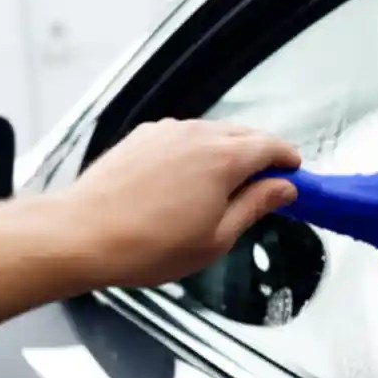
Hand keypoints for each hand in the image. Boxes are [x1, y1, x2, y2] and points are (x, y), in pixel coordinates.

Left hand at [52, 119, 299, 287]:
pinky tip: (188, 181)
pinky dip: (196, 151)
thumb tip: (283, 189)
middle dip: (261, 155)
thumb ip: (255, 207)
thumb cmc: (147, 246)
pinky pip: (182, 137)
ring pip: (212, 133)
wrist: (82, 234)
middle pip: (244, 135)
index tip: (294, 175)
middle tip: (266, 184)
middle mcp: (197, 135)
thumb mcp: (217, 239)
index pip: (271, 147)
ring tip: (225, 187)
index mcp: (223, 159)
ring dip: (227, 152)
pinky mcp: (142, 136)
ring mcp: (167, 132)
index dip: (288, 161)